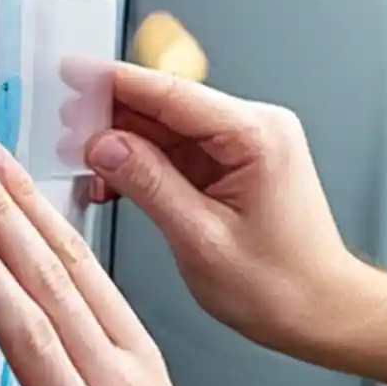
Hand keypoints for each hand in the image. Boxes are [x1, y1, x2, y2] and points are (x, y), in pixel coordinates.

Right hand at [85, 63, 370, 354]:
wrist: (322, 312)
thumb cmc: (282, 287)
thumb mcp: (201, 239)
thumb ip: (148, 185)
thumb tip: (104, 147)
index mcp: (255, 136)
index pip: (170, 92)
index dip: (114, 82)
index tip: (72, 74)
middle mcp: (254, 129)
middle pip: (164, 105)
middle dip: (110, 117)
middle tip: (64, 135)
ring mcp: (243, 145)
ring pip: (165, 129)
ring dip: (122, 145)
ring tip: (82, 167)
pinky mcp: (232, 165)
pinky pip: (176, 152)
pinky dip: (141, 165)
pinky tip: (112, 183)